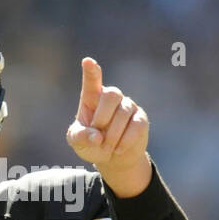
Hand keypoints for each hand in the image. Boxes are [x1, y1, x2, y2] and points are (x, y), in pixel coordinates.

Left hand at [66, 57, 152, 196]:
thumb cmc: (91, 143)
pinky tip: (118, 149)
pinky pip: (136, 126)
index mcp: (91, 97)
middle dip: (103, 117)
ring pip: (123, 113)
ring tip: (107, 148)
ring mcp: (127, 106)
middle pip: (112, 94)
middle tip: (98, 136)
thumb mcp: (77, 142)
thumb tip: (97, 137)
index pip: (92, 80)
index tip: (88, 61)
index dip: (91, 71)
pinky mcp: (141, 119)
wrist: (112, 157)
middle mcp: (111, 97)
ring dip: (113, 134)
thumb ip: (81, 137)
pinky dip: (126, 140)